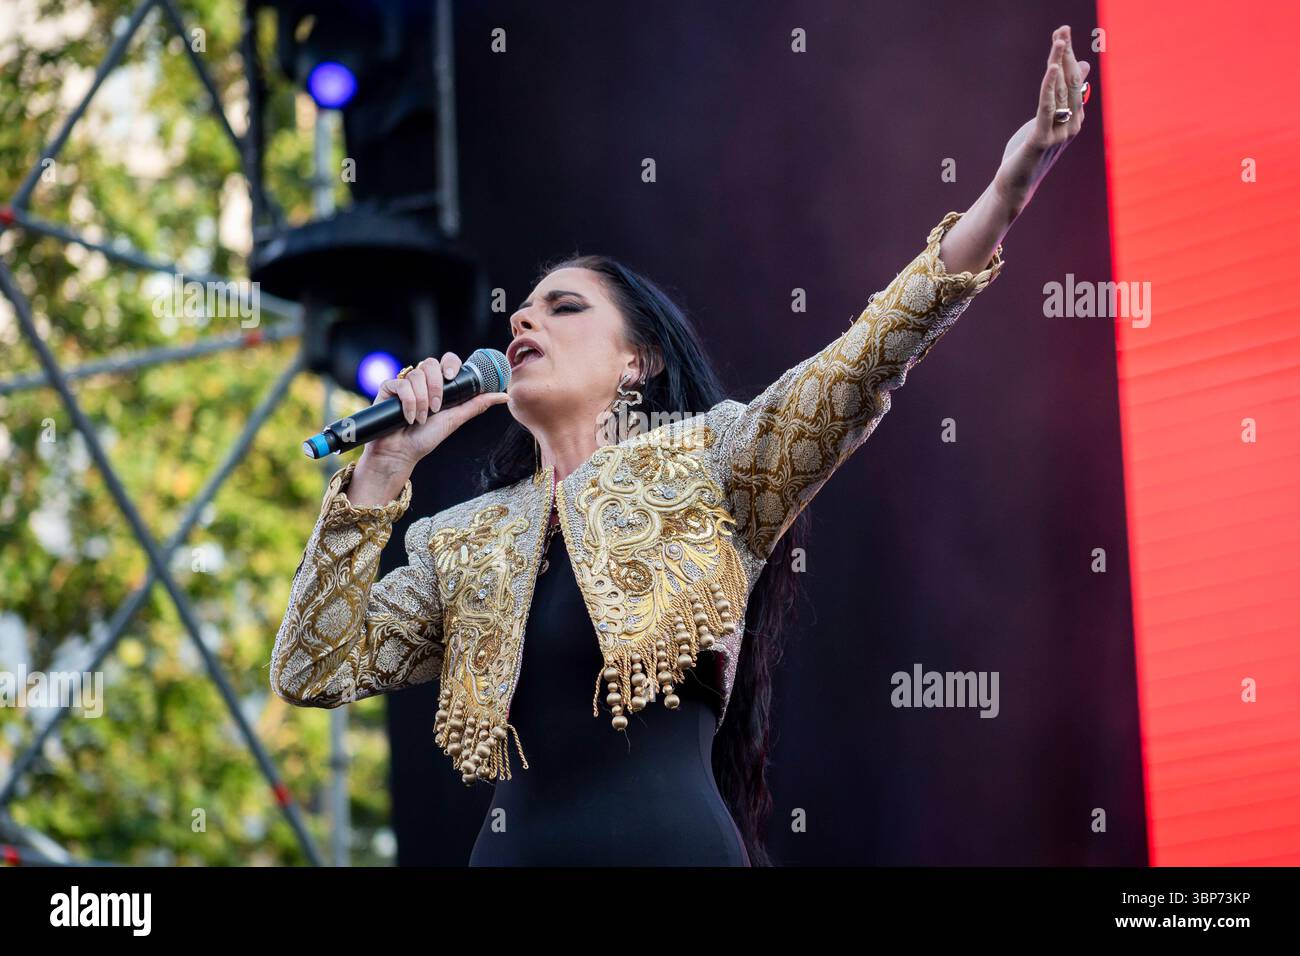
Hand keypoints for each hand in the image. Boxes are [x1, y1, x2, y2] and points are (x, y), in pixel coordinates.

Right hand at [347, 352, 509, 505]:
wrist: (401, 453)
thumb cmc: (425, 438)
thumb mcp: (455, 419)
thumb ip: (477, 404)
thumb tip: (504, 396)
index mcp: (438, 385)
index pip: (446, 361)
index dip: (450, 364)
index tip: (452, 376)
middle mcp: (421, 381)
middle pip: (430, 363)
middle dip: (436, 386)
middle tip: (436, 408)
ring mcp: (404, 384)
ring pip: (416, 374)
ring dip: (422, 400)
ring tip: (421, 418)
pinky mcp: (388, 389)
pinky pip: (401, 384)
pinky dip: (408, 402)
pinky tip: (408, 417)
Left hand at [993, 25, 1090, 215]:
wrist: (1016, 184)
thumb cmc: (1031, 151)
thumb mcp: (1048, 119)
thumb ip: (1063, 96)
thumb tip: (1080, 67)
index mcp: (1076, 118)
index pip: (1075, 80)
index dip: (1069, 55)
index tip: (1063, 32)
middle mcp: (1073, 124)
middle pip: (1072, 82)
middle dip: (1067, 54)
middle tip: (1063, 28)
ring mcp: (1060, 133)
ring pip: (1061, 91)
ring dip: (1058, 63)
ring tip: (1058, 40)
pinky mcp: (1042, 140)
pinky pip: (1047, 108)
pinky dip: (1049, 87)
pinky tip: (1052, 68)